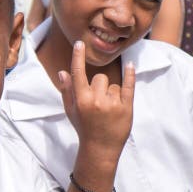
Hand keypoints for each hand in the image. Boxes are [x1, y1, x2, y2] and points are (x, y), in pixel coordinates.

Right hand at [56, 41, 134, 167]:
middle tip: (98, 102)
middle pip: (99, 78)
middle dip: (99, 86)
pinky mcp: (126, 107)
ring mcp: (112, 104)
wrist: (100, 148)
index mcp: (81, 100)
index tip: (79, 43)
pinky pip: (128, 86)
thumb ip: (67, 91)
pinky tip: (130, 66)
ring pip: (112, 84)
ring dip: (111, 92)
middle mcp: (96, 101)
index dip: (77, 57)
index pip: (78, 73)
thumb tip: (62, 72)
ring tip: (108, 109)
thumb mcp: (70, 111)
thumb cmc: (84, 128)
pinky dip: (129, 75)